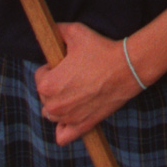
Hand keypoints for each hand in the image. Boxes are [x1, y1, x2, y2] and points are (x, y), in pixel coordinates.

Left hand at [34, 22, 140, 142]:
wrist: (127, 68)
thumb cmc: (101, 50)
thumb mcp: (76, 32)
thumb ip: (57, 30)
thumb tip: (50, 30)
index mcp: (48, 84)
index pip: (39, 76)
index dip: (52, 68)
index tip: (65, 64)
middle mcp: (54, 105)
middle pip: (44, 96)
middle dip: (55, 86)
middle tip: (73, 76)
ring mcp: (68, 118)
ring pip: (52, 115)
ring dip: (59, 105)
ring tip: (75, 92)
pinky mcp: (82, 126)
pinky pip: (62, 136)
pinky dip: (63, 129)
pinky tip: (71, 116)